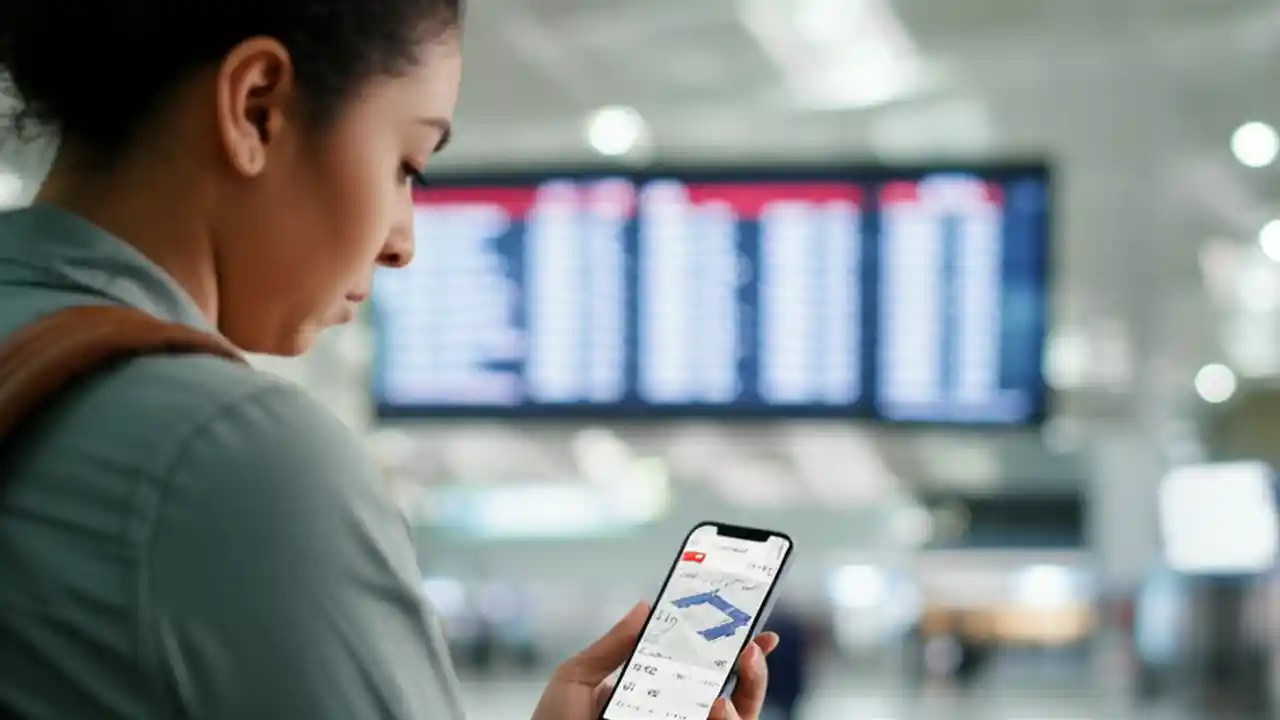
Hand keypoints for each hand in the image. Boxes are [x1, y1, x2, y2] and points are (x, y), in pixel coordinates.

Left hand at [531, 601, 779, 719]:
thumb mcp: (576, 680)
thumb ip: (613, 646)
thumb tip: (645, 608)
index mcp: (654, 700)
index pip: (706, 677)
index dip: (737, 656)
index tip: (755, 630)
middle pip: (734, 701)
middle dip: (753, 673)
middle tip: (751, 647)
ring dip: (747, 699)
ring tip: (730, 682)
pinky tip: (717, 708)